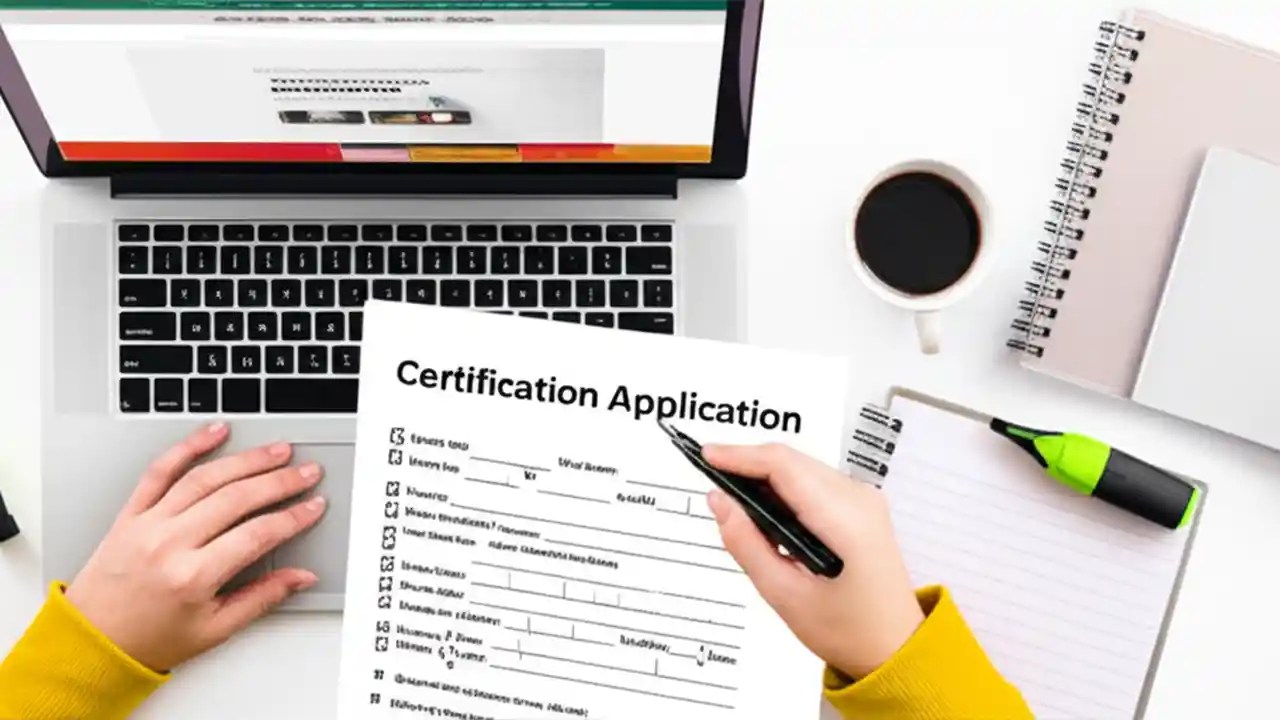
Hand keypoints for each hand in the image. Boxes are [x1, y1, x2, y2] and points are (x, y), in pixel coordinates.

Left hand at [64, 423, 326, 671]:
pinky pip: (160, 471)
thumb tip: (301, 578)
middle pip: (236, 499)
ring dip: (246, 460)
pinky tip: (215, 432)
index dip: (293, 518)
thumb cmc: (150, 639)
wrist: (91, 641)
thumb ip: (262, 598)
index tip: (314, 506)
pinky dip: (189, 446)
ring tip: (277, 451)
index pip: (257, 535)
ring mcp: (148, 524)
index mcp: (193, 577)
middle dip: (280, 482)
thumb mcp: (214, 629)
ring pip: (205, 478)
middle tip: (307, 472)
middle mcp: (170, 544)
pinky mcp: (131, 513)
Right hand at [703, 444, 922, 678]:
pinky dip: (783, 490)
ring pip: (801, 468)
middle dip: (748, 465)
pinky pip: (813, 483)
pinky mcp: (860, 507)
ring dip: (765, 478)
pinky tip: (765, 516)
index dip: (740, 456)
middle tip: (711, 479)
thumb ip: (746, 545)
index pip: (784, 466)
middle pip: (792, 461)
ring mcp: (864, 500)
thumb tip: (719, 502)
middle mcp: (860, 499)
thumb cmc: (850, 632)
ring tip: (734, 503)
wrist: (896, 648)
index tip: (706, 456)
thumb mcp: (785, 595)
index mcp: (846, 520)